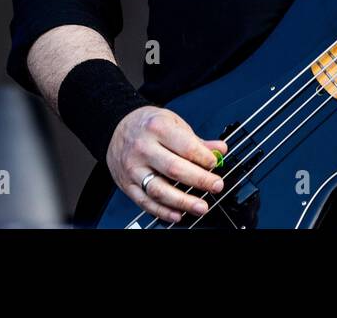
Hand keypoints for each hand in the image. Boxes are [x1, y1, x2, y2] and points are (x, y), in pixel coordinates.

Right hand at [107, 105, 229, 223]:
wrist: (117, 128)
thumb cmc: (148, 125)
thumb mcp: (174, 122)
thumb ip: (197, 140)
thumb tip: (219, 150)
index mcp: (158, 128)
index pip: (185, 147)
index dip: (204, 158)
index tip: (215, 164)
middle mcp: (143, 148)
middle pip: (174, 169)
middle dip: (199, 180)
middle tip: (216, 186)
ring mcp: (133, 168)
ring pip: (159, 189)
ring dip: (183, 202)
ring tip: (201, 206)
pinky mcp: (127, 185)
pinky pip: (145, 202)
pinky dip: (163, 211)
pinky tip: (178, 214)